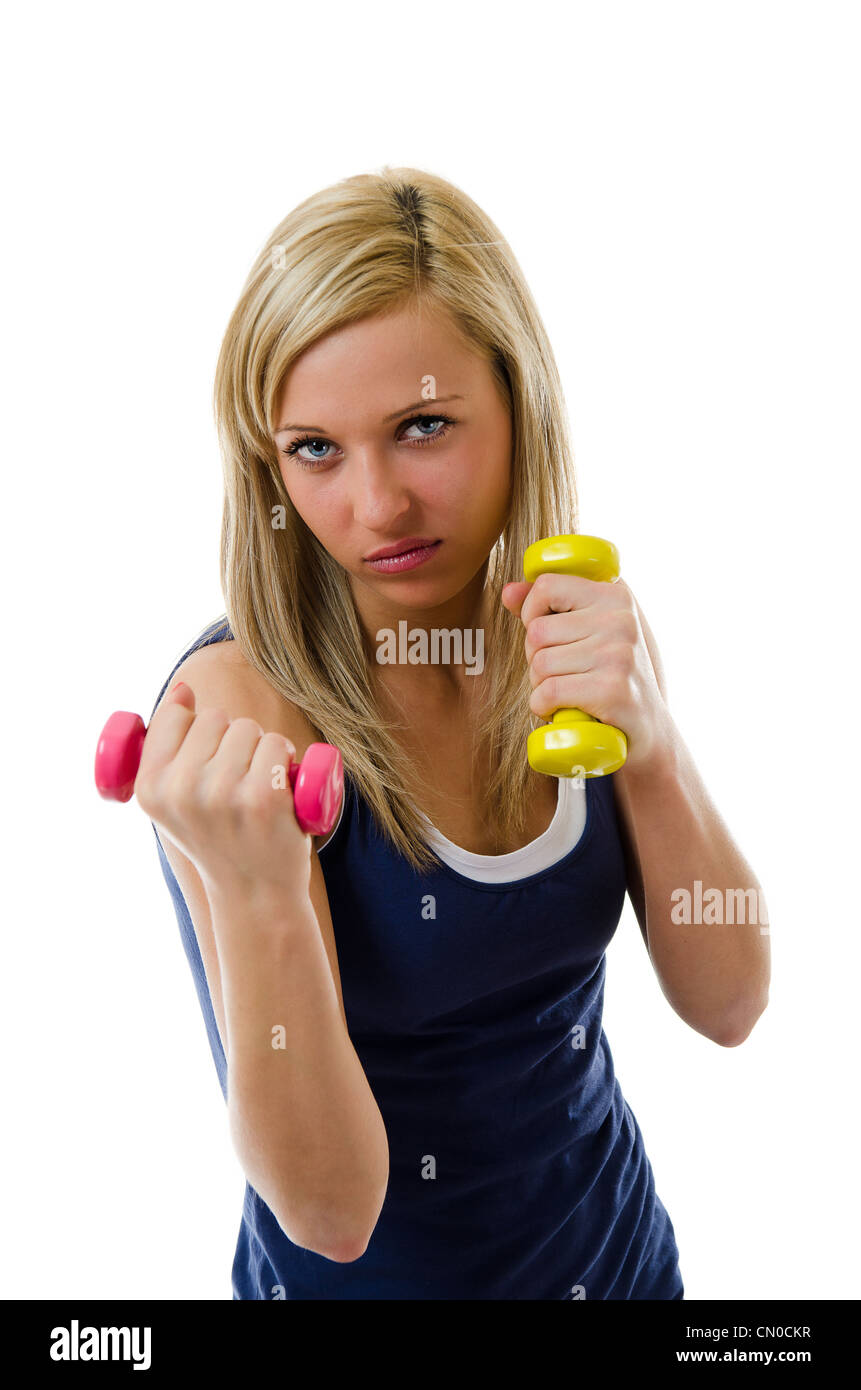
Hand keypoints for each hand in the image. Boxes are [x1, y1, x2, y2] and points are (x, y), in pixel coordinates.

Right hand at [134, 681, 310, 897]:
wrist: (255, 893)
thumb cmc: (218, 837)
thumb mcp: (174, 801)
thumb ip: (169, 748)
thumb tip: (183, 691)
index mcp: (149, 787)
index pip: (174, 714)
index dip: (197, 731)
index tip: (205, 764)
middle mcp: (180, 790)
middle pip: (215, 717)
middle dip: (232, 741)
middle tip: (235, 785)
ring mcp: (221, 793)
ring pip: (248, 728)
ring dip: (261, 750)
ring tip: (256, 789)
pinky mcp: (262, 797)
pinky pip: (277, 744)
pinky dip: (286, 761)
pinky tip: (279, 793)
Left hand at [501, 572, 672, 772]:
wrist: (648, 727)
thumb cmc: (609, 675)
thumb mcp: (588, 632)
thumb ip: (548, 608)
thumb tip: (508, 593)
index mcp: (615, 596)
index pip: (547, 585)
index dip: (531, 613)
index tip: (545, 635)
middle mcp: (620, 620)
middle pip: (537, 632)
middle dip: (536, 659)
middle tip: (561, 674)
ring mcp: (618, 654)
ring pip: (540, 664)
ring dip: (541, 686)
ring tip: (566, 692)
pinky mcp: (612, 689)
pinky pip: (549, 692)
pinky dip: (543, 706)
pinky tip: (560, 709)